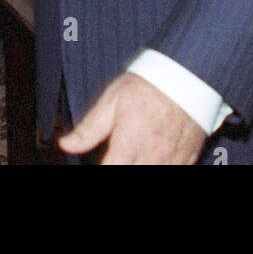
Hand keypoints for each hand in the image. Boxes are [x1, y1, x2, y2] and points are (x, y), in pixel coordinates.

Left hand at [59, 73, 206, 163]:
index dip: (101, 170)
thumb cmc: (147, 86)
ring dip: (137, 169)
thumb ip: (88, 129)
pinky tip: (147, 159)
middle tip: (114, 157)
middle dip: (119, 168)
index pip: (109, 172)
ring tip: (130, 157)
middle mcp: (151, 158)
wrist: (186, 76)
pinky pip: (173, 173)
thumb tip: (65, 144)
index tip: (99, 162)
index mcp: (129, 145)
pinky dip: (160, 169)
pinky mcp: (187, 161)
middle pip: (130, 175)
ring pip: (152, 177)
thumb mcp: (111, 101)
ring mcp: (171, 162)